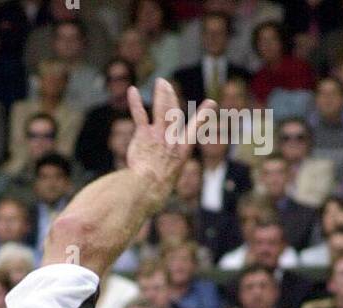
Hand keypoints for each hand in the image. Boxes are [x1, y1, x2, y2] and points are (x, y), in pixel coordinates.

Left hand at [126, 80, 217, 207]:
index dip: (203, 115)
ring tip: (161, 82)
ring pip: (161, 109)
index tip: (211, 103)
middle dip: (170, 97)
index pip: (195, 129)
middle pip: (173, 112)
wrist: (148, 187)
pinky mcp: (144, 135)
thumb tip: (161, 188)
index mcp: (183, 149)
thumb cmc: (158, 190)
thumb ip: (168, 172)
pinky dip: (136, 102)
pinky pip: (140, 115)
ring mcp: (159, 134)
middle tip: (167, 86)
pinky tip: (132, 91)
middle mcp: (172, 138)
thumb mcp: (169, 180)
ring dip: (161, 93)